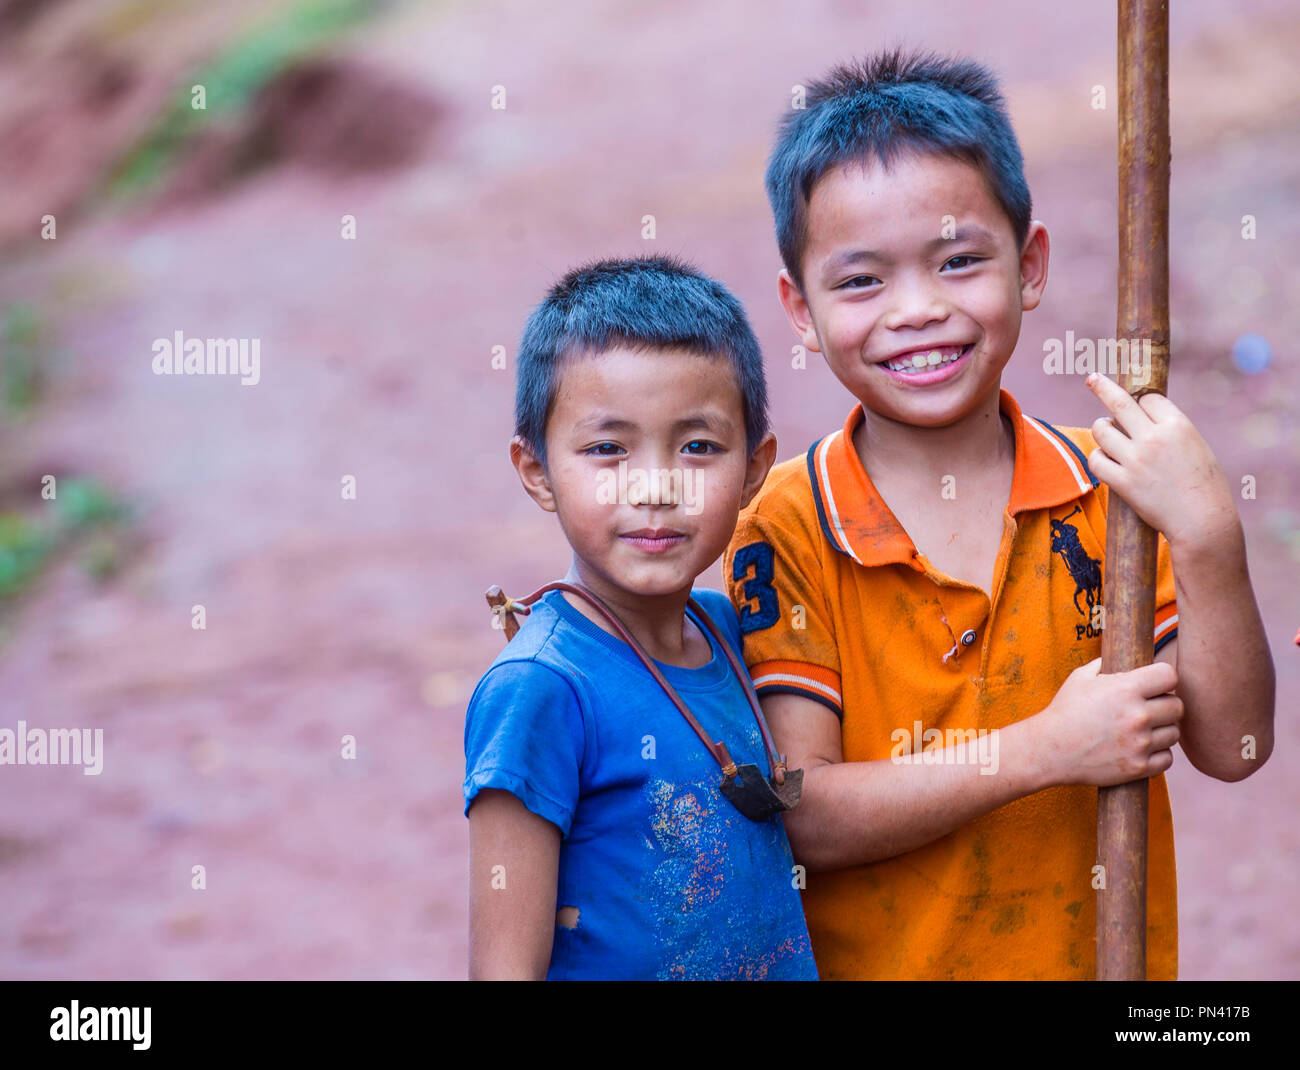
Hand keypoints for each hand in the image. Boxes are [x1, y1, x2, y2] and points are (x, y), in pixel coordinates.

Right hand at [1031, 657, 1183, 786]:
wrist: (1049, 749)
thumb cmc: (1064, 711)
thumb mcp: (1080, 677)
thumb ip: (1105, 665)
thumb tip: (1121, 657)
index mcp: (1126, 689)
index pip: (1170, 676)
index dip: (1164, 679)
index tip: (1156, 684)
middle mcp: (1137, 715)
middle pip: (1177, 706)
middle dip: (1165, 705)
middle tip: (1149, 708)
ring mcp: (1140, 743)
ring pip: (1174, 733)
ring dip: (1162, 730)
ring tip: (1143, 729)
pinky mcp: (1139, 767)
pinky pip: (1167, 758)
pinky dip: (1158, 754)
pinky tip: (1142, 748)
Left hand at [1085, 372, 1239, 551]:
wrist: (1203, 521)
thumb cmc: (1204, 486)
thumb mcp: (1195, 447)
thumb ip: (1170, 431)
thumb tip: (1142, 417)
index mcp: (1178, 425)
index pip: (1148, 398)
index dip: (1143, 402)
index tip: (1140, 406)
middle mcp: (1154, 438)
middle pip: (1119, 403)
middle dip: (1102, 387)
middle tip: (1092, 379)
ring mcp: (1135, 459)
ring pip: (1102, 430)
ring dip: (1101, 428)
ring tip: (1106, 430)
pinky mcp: (1122, 482)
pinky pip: (1096, 460)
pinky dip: (1097, 457)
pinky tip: (1104, 459)